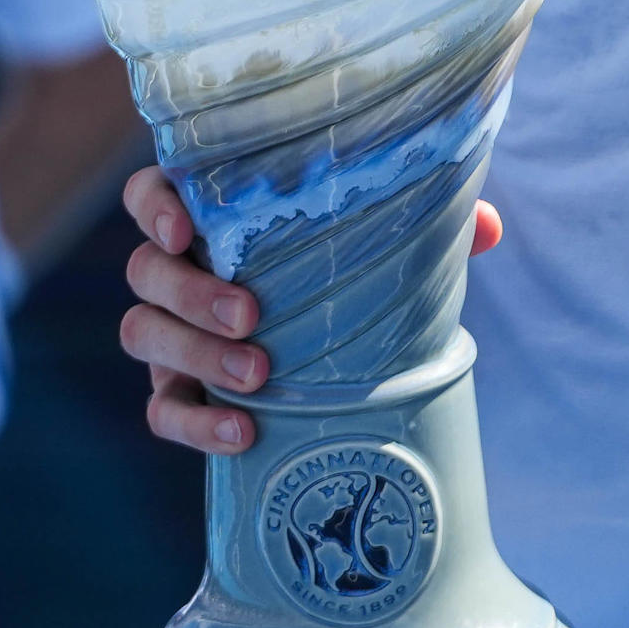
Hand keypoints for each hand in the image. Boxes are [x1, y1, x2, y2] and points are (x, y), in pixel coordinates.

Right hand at [117, 168, 502, 456]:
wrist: (336, 355)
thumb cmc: (347, 274)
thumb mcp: (385, 244)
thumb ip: (427, 226)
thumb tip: (484, 228)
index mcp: (213, 220)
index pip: (151, 194)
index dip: (154, 206)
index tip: (185, 227)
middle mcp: (176, 272)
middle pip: (145, 272)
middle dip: (191, 293)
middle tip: (251, 314)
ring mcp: (170, 335)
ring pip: (144, 336)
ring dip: (196, 355)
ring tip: (260, 375)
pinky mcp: (175, 394)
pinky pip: (161, 412)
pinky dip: (197, 424)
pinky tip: (244, 433)